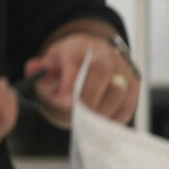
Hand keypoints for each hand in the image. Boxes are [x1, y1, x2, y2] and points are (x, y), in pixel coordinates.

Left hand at [24, 34, 140, 127]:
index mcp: (80, 46)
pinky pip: (127, 107)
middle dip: (88, 97)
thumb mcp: (49, 64)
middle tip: (77, 114)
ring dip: (100, 111)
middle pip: (102, 72)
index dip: (70, 83)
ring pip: (119, 92)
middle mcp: (106, 54)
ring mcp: (123, 70)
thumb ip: (40, 69)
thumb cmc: (67, 65)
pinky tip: (99, 121)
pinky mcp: (134, 88)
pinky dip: (113, 118)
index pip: (77, 61)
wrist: (91, 60)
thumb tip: (34, 69)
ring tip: (86, 120)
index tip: (62, 101)